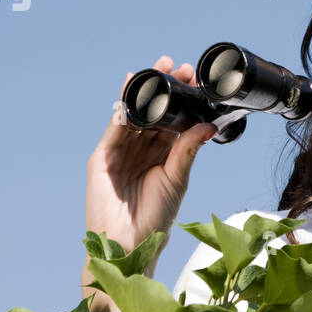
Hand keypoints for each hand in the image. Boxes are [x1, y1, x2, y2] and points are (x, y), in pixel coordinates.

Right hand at [83, 57, 215, 311]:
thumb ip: (188, 150)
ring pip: (133, 115)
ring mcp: (121, 152)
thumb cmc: (155, 219)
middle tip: (177, 66)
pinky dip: (122, 109)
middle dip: (164, 89)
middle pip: (154, 113)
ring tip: (157, 69)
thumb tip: (208, 125)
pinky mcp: (102, 158)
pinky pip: (113, 128)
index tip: (194, 79)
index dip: (182, 100)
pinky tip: (132, 92)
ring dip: (144, 92)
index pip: (173, 121)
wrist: (130, 245)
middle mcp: (142, 151)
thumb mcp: (177, 179)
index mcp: (163, 156)